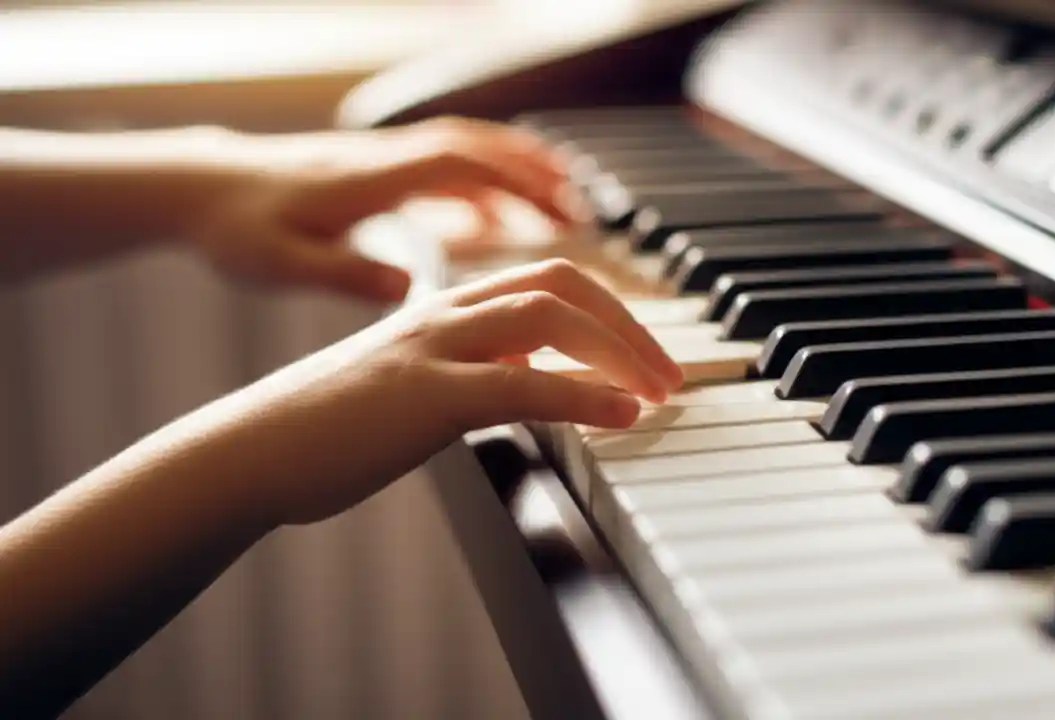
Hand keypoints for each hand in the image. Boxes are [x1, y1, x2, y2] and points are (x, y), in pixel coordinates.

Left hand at [192, 118, 591, 302]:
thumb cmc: (235, 226)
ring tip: (563, 209)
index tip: (561, 214)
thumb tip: (409, 288)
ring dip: (518, 174)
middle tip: (581, 213)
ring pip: (468, 152)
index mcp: (368, 180)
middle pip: (478, 149)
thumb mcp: (282, 261)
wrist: (195, 187)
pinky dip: (486, 186)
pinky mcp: (380, 174)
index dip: (517, 185)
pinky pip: (448, 168)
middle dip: (535, 175)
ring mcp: (385, 162)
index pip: (460, 164)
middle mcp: (385, 160)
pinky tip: (500, 221)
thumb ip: (346, 273)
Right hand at [232, 259, 681, 525]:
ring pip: (551, 317)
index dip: (610, 308)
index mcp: (443, 306)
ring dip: (622, 351)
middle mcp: (444, 313)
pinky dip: (585, 395)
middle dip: (631, 322)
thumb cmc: (328, 427)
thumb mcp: (411, 385)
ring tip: (661, 391)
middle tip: (672, 373)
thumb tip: (524, 380)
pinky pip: (524, 383)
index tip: (645, 350)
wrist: (251, 452)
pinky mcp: (425, 396)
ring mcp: (433, 349)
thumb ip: (467, 371)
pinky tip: (623, 415)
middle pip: (563, 283)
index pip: (547, 279)